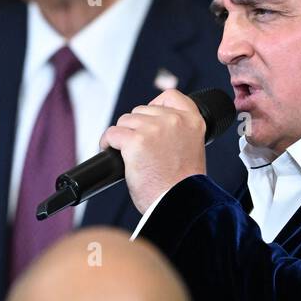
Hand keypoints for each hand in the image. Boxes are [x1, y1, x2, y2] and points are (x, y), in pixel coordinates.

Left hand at [99, 89, 206, 212]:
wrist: (179, 203)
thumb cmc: (181, 184)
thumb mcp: (190, 148)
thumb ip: (178, 132)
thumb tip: (152, 122)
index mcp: (193, 121)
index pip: (171, 96)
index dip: (155, 105)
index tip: (149, 119)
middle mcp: (174, 120)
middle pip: (142, 110)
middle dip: (136, 127)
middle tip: (139, 148)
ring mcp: (154, 129)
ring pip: (125, 120)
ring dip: (122, 135)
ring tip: (127, 152)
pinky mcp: (135, 141)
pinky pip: (112, 133)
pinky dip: (107, 142)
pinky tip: (111, 151)